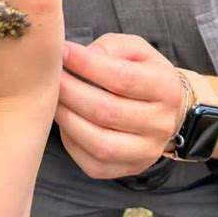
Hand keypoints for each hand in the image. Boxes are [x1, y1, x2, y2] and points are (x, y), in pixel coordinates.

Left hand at [56, 33, 184, 178]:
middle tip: (51, 75)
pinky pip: (93, 164)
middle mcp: (160, 124)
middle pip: (107, 112)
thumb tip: (79, 57)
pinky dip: (72, 141)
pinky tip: (64, 120)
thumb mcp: (134, 49)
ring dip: (68, 119)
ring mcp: (146, 152)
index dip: (87, 65)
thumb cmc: (142, 72)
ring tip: (52, 98)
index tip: (63, 52)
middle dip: (70, 91)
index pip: (122, 78)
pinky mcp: (129, 169)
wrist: (167, 110)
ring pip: (100, 143)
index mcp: (165, 88)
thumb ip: (109, 47)